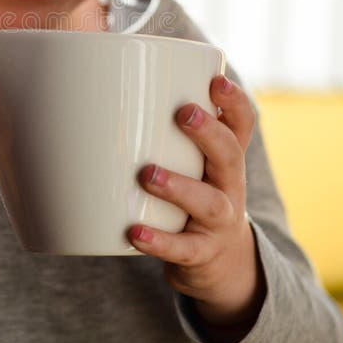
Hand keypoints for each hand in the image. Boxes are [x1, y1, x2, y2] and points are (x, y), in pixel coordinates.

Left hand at [129, 75, 264, 336]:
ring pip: (208, 202)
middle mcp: (229, 185)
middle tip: (184, 113)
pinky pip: (183, 249)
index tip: (217, 80)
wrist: (219, 262)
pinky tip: (133, 232)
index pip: (241, 124)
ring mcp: (219, 221)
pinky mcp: (201, 253)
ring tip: (147, 174)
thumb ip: (164, 130)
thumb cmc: (193, 193)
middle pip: (230, 155)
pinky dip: (159, 241)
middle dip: (209, 133)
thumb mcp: (193, 163)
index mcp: (226, 157)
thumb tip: (101, 87)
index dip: (235, 102)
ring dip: (179, 186)